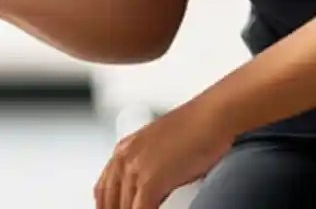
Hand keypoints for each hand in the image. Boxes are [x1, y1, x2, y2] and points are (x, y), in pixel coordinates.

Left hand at [95, 95, 234, 208]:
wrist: (212, 116)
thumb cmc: (197, 130)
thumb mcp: (162, 150)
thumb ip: (149, 170)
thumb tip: (149, 195)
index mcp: (124, 149)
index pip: (103, 188)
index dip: (106, 206)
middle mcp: (124, 157)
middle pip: (108, 200)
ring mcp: (135, 168)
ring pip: (122, 208)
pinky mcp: (151, 179)